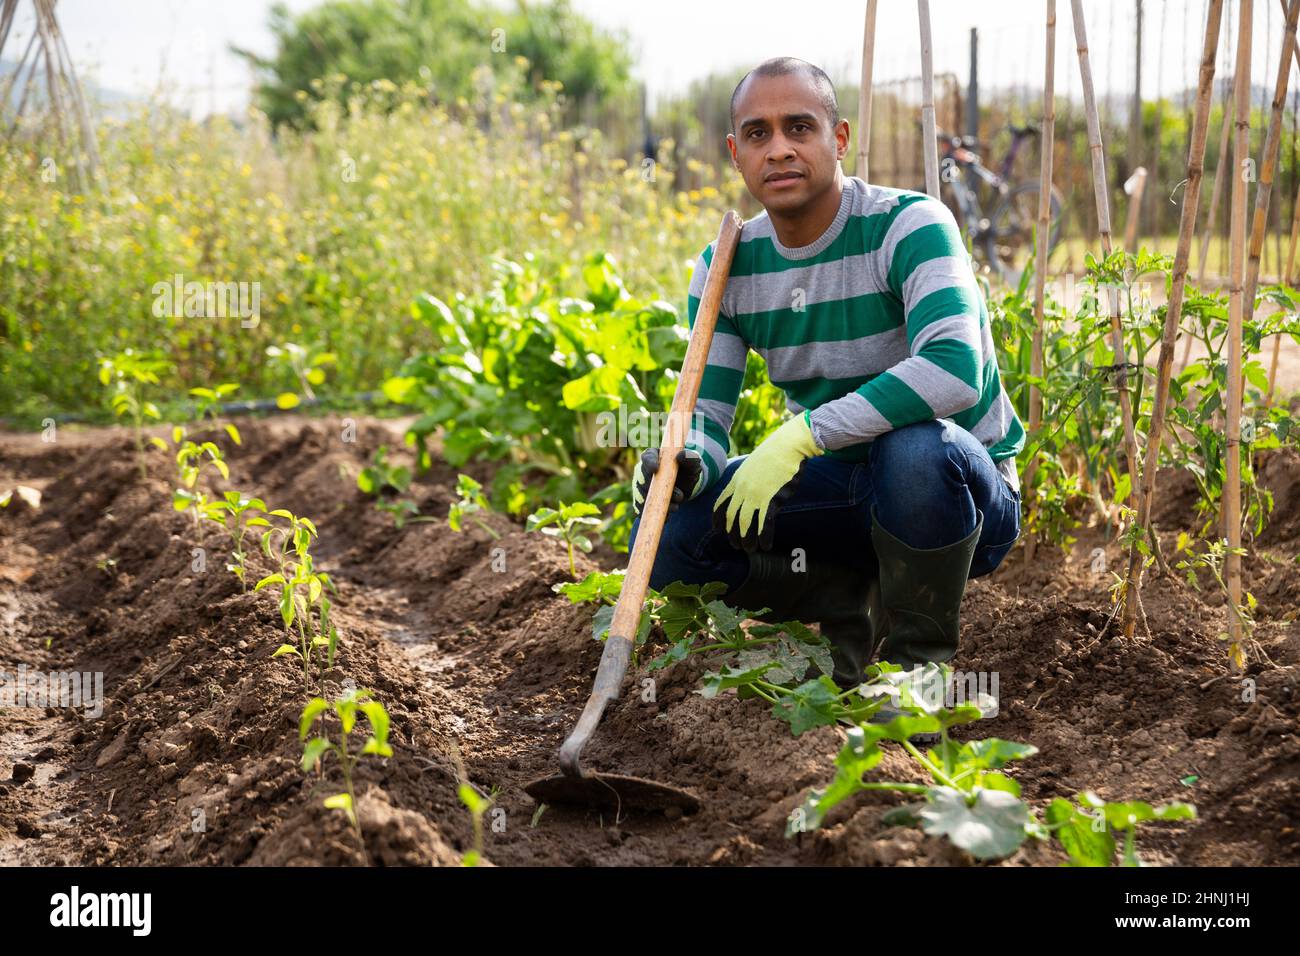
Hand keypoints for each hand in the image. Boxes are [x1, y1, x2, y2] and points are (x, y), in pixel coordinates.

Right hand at [632, 448, 704, 513]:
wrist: (685, 485)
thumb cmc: (687, 470)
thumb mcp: (693, 464)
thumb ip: (689, 458)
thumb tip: (681, 456)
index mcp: (653, 456)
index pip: (647, 457)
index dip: (650, 463)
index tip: (656, 469)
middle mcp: (643, 471)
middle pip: (643, 479)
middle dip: (658, 489)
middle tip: (679, 496)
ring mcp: (640, 486)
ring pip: (643, 496)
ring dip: (658, 503)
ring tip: (675, 508)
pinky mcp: (641, 501)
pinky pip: (642, 509)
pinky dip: (653, 513)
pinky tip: (667, 516)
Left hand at [712, 412, 822, 550]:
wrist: (788, 445)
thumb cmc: (774, 454)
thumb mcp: (753, 464)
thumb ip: (747, 477)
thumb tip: (747, 486)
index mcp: (736, 480)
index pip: (721, 503)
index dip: (718, 519)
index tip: (717, 530)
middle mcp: (742, 489)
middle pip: (731, 516)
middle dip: (732, 533)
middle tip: (735, 545)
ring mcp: (756, 495)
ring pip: (745, 523)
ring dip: (746, 539)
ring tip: (749, 549)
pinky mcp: (772, 499)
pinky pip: (764, 524)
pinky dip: (764, 537)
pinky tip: (766, 546)